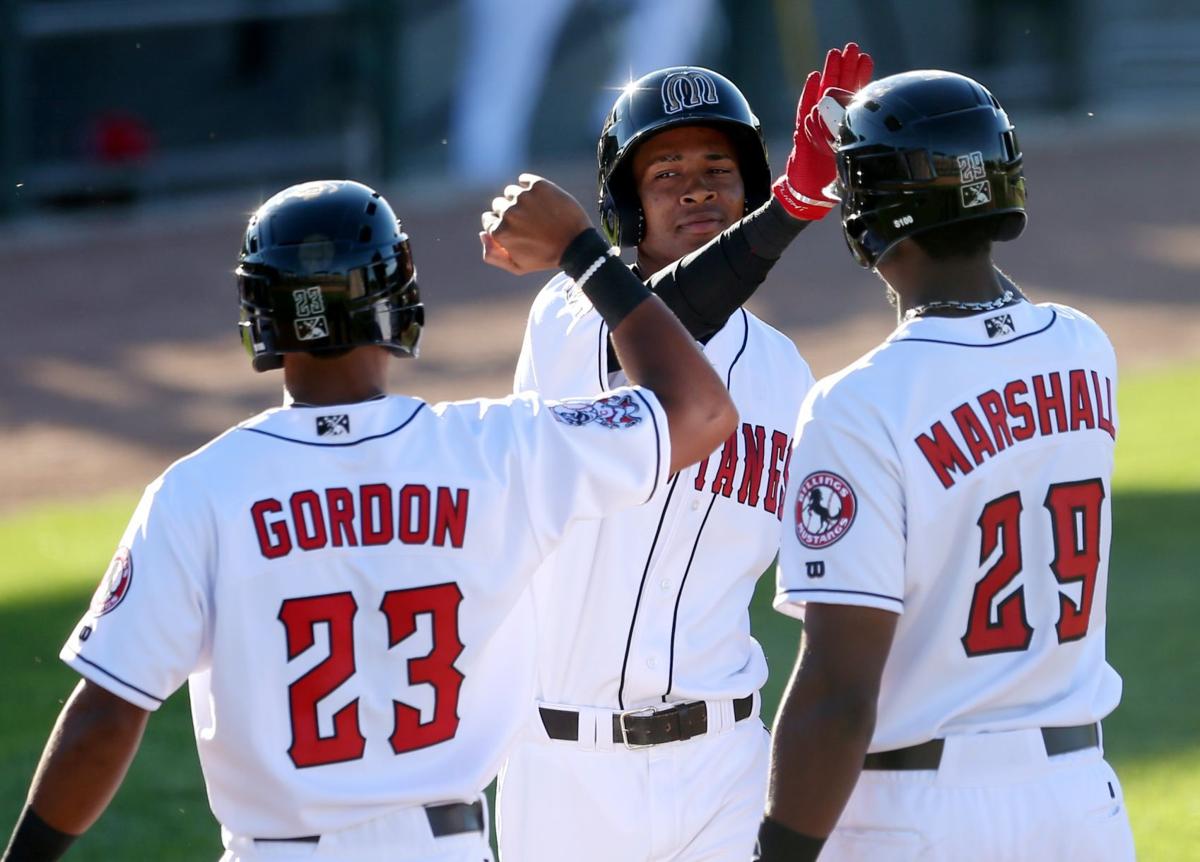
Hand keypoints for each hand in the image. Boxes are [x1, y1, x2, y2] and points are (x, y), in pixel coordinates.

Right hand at [479, 174, 591, 274]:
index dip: (502, 226)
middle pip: (498, 205)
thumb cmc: (546, 257)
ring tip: (535, 211)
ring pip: (511, 192)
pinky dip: (529, 186)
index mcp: (500, 231)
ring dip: (519, 199)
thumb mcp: (517, 266)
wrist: (576, 244)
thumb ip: (492, 255)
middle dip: (509, 212)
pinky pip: (524, 180)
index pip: (488, 220)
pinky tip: (540, 198)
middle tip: (528, 223)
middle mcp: (508, 212)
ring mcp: (523, 196)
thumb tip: (482, 234)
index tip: (517, 231)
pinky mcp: (538, 185)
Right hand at [772, 42, 873, 220]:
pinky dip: (808, 94)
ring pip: (822, 93)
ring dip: (828, 74)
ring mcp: (815, 124)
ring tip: (834, 55)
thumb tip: (892, 141)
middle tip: (851, 48)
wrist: (808, 193)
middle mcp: (830, 120)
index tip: (866, 59)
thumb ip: (864, 148)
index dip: (860, 77)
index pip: (854, 95)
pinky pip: (804, 109)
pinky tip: (813, 79)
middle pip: (838, 87)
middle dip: (844, 68)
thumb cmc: (831, 179)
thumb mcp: (855, 161)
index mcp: (845, 124)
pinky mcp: (802, 132)